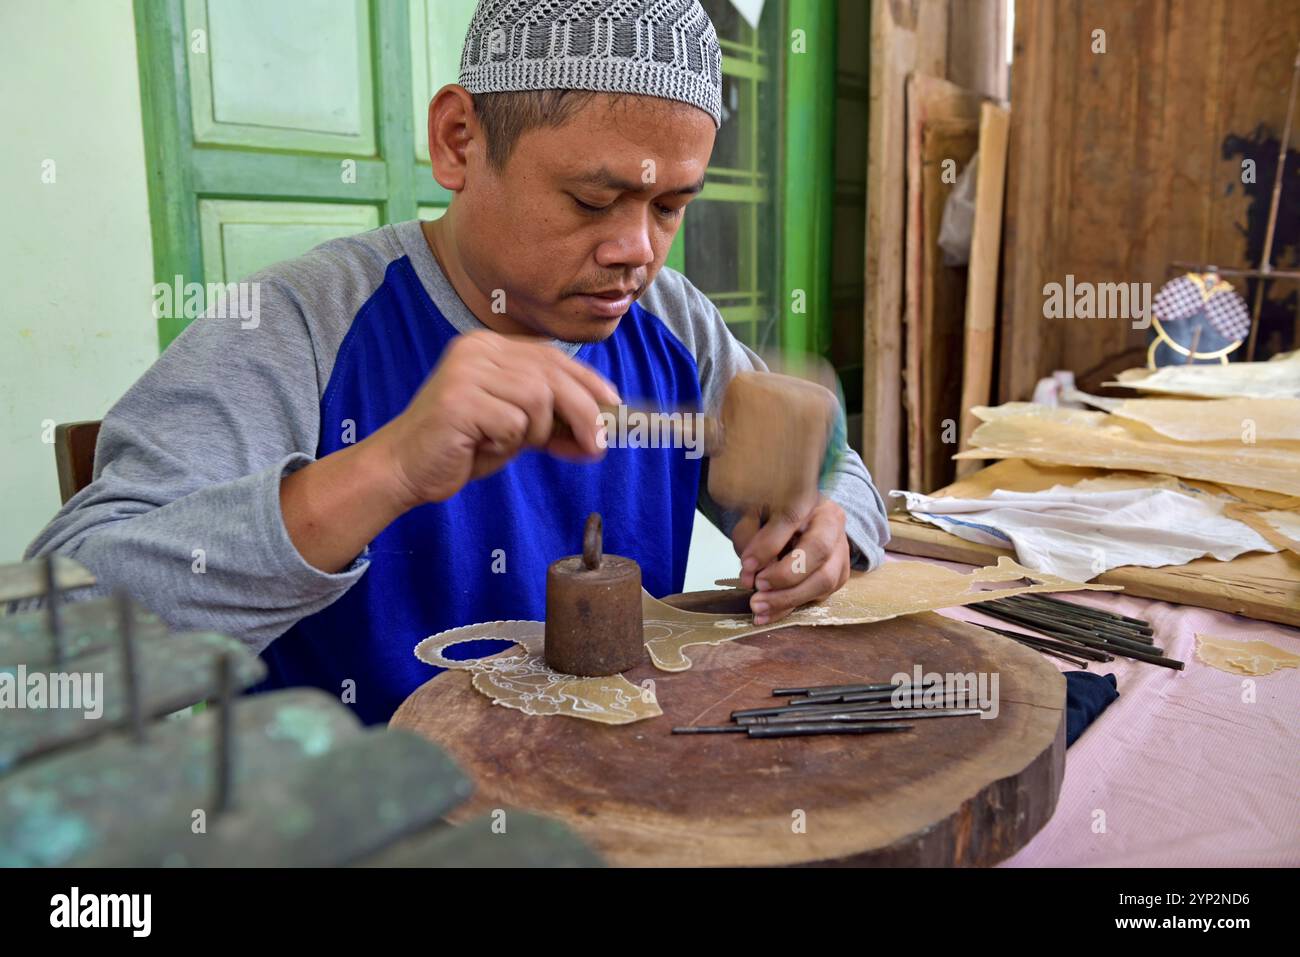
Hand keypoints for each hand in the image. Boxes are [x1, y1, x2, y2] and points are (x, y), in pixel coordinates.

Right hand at [375, 330, 619, 505]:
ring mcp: (465, 371)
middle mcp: (477, 349)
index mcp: (490, 346)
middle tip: (596, 447)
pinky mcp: (457, 399)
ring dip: (534, 433)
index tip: (613, 407)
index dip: (589, 383)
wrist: (406, 468)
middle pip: (553, 376)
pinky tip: (483, 446)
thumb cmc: (463, 447)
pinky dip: (508, 443)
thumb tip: (603, 428)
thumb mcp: (517, 426)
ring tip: (508, 444)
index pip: (553, 358)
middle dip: (582, 414)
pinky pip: (513, 422)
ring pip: (537, 399)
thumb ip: (552, 418)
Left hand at [732, 496, 851, 625]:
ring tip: (758, 607)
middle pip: (817, 550)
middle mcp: (832, 522)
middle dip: (784, 575)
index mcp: (808, 498)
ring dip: (788, 598)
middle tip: (756, 586)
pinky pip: (820, 596)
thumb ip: (748, 536)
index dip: (768, 544)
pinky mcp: (840, 575)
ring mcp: (841, 550)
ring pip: (823, 579)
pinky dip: (790, 608)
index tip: (746, 565)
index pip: (791, 517)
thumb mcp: (754, 514)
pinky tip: (767, 615)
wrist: (802, 520)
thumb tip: (749, 573)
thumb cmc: (773, 515)